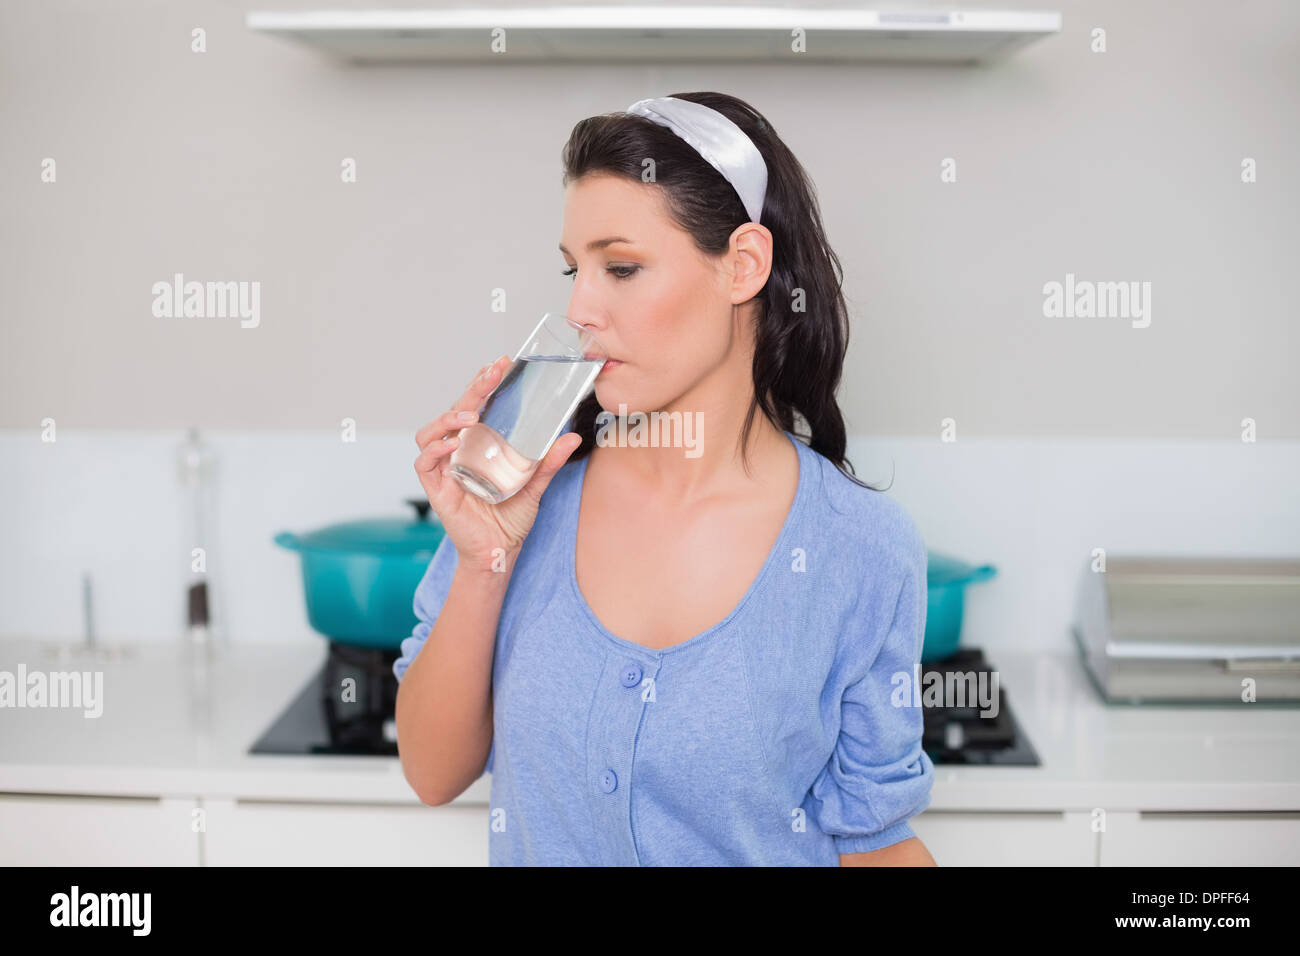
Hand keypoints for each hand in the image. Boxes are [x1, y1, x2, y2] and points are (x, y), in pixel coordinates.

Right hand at [414, 354, 582, 573]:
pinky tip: (452, 444)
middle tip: (491, 374)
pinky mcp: (436, 489)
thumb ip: (550, 462)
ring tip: (471, 415)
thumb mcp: (535, 485)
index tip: (501, 364)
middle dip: (472, 390)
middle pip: (455, 412)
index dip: (484, 384)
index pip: (476, 406)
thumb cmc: (510, 518)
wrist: (499, 553)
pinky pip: (425, 464)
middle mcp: (458, 452)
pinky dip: (435, 451)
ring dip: (448, 418)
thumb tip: (573, 437)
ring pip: (430, 433)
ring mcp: (444, 469)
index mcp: (478, 444)